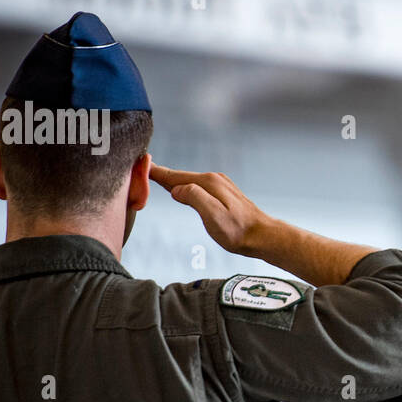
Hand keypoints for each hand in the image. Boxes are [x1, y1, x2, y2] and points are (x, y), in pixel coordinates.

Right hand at [149, 164, 270, 256]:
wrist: (263, 237)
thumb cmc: (238, 231)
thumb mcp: (212, 216)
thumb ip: (194, 198)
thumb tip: (176, 189)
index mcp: (208, 183)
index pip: (175, 176)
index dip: (156, 172)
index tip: (138, 164)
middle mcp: (214, 180)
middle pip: (180, 176)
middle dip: (161, 174)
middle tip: (141, 170)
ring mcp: (220, 186)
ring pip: (189, 181)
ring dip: (172, 180)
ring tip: (155, 177)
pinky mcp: (224, 194)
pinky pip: (197, 186)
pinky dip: (184, 186)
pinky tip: (180, 189)